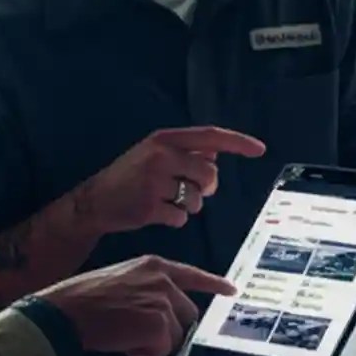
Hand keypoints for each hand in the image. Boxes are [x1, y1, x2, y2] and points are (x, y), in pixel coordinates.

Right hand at [36, 254, 235, 355]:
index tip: (231, 290)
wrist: (64, 312)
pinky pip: (163, 350)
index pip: (192, 274)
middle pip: (187, 314)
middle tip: (136, 333)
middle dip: (169, 329)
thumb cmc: (83, 299)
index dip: (213, 284)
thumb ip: (147, 289)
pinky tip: (124, 344)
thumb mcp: (121, 280)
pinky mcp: (159, 324)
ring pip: (176, 335)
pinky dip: (145, 353)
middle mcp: (163, 280)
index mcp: (153, 265)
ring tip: (124, 335)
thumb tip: (164, 314)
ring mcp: (163, 301)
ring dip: (154, 343)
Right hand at [73, 126, 265, 234]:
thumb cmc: (130, 177)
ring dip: (189, 206)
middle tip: (189, 190)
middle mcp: (160, 156)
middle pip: (209, 173)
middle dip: (206, 187)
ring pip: (198, 199)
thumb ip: (186, 151)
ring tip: (165, 201)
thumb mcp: (154, 154)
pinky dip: (174, 219)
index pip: (210, 135)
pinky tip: (156, 213)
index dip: (238, 142)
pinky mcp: (149, 206)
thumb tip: (217, 152)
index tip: (260, 149)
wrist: (94, 201)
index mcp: (164, 139)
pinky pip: (181, 217)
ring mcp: (153, 181)